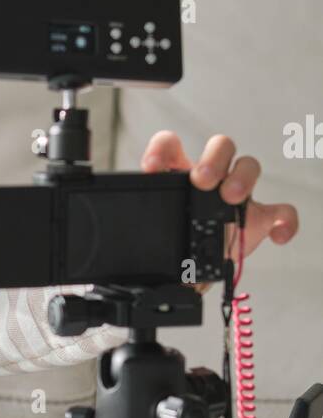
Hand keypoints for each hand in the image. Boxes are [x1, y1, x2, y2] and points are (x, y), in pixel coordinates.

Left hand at [140, 132, 298, 277]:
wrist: (192, 272)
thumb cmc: (174, 246)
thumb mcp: (155, 236)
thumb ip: (147, 234)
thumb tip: (134, 255)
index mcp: (179, 175)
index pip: (171, 145)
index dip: (163, 148)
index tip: (153, 166)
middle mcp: (211, 177)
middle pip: (220, 146)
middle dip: (213, 159)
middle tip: (203, 180)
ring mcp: (237, 194)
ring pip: (249, 166)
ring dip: (242, 177)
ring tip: (232, 198)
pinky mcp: (259, 218)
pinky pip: (281, 211)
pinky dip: (283, 222)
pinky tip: (276, 236)